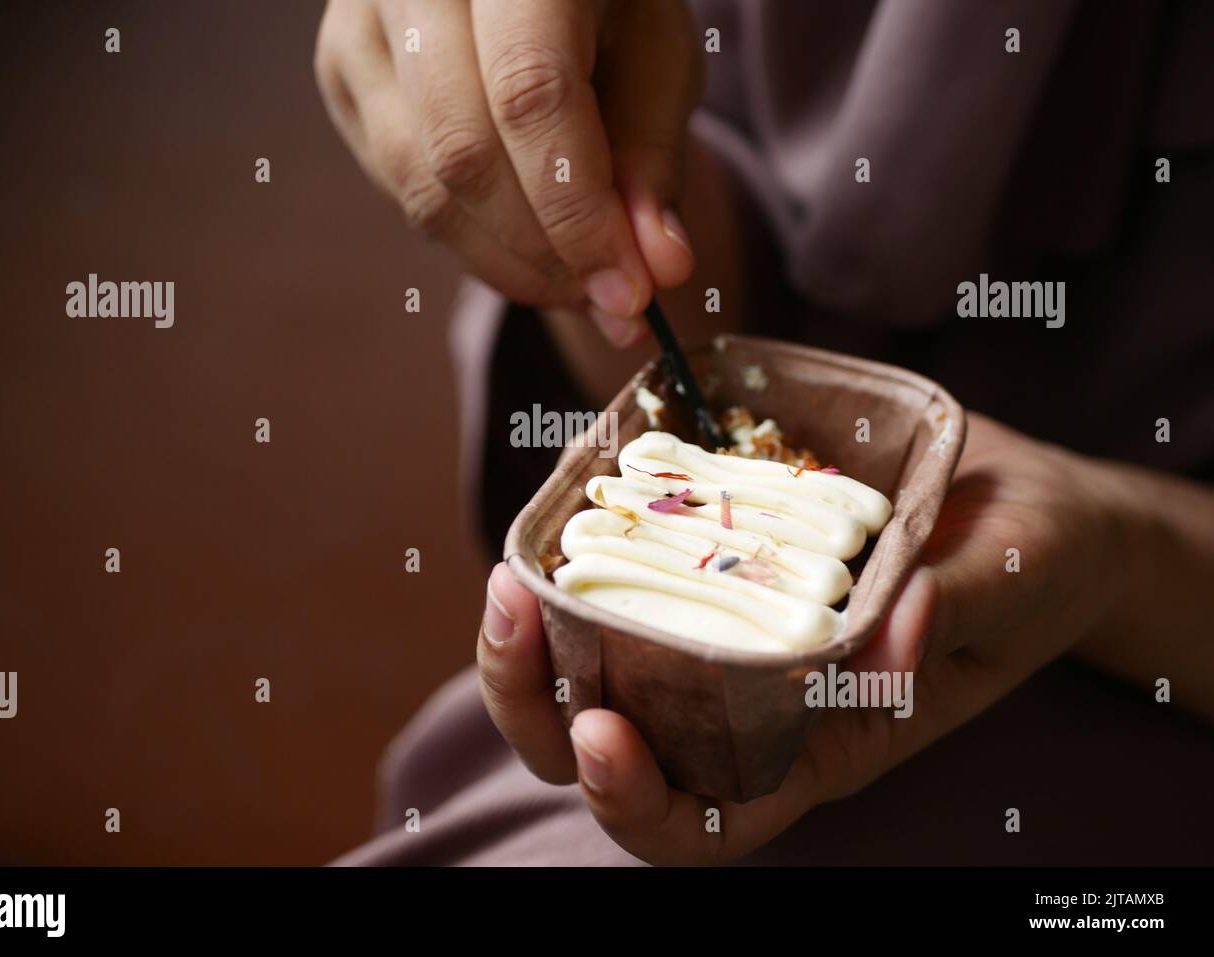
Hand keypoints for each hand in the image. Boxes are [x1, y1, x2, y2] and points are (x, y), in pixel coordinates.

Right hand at [314, 0, 701, 345]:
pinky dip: (470, 239)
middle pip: (463, 152)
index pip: (530, 96)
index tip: (629, 290)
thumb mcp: (656, 59)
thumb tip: (660, 270)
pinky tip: (526, 245)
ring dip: (506, 263)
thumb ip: (655, 161)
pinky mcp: (339, 70)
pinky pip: (399, 188)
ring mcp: (361, 22)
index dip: (577, 210)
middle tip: (609, 301)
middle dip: (543, 252)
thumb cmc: (604, 4)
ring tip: (577, 287)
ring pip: (421, 185)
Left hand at [477, 414, 1130, 863]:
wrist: (1030, 507)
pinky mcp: (718, 560)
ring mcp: (726, 631)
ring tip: (514, 573)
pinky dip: (584, 553)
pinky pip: (627, 576)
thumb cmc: (1037, 565)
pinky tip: (576, 501)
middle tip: (514, 611)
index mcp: (818, 743)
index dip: (635, 803)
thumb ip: (950, 611)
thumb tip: (882, 638)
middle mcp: (752, 701)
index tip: (603, 732)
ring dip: (533, 637)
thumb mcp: (1011, 584)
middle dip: (536, 703)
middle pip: (609, 748)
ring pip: (592, 667)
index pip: (707, 823)